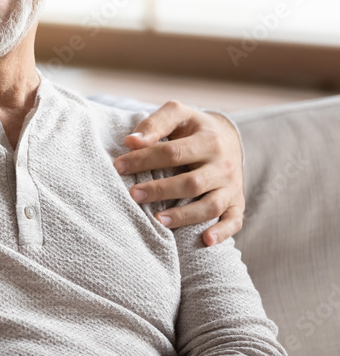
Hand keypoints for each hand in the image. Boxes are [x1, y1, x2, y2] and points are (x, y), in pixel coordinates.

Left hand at [112, 101, 243, 245]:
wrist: (228, 137)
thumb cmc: (193, 127)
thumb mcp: (177, 114)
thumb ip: (154, 124)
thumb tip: (131, 142)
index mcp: (209, 141)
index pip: (172, 153)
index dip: (143, 160)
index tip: (118, 167)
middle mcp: (224, 165)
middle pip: (191, 183)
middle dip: (160, 190)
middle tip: (132, 194)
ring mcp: (232, 187)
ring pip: (211, 206)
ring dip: (185, 215)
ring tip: (157, 220)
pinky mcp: (236, 203)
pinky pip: (234, 221)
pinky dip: (222, 232)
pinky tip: (205, 241)